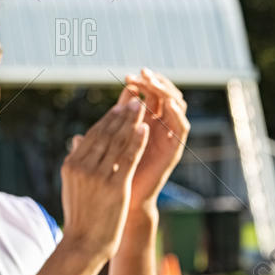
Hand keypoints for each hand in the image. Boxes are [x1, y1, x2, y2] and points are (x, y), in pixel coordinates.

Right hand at [60, 96, 148, 262]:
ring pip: (116, 142)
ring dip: (130, 122)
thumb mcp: (73, 185)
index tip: (119, 106)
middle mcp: (82, 167)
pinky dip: (137, 141)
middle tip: (134, 100)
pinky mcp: (114, 186)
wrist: (84, 242)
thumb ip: (77, 162)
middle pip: (104, 134)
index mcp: (71, 165)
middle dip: (121, 115)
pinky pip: (128, 158)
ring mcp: (97, 177)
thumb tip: (77, 140)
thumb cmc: (82, 215)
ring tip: (142, 107)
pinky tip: (145, 128)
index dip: (108, 119)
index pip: (92, 136)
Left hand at [120, 69, 189, 213]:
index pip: (148, 96)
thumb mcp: (107, 148)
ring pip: (176, 106)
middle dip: (154, 83)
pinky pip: (183, 127)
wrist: (126, 200)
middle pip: (164, 96)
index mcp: (142, 124)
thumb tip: (91, 122)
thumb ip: (107, 132)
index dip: (140, 84)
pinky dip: (177, 113)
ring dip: (166, 92)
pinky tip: (168, 103)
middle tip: (142, 74)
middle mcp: (159, 128)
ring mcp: (169, 138)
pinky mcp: (175, 149)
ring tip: (154, 83)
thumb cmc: (113, 176)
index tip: (127, 77)